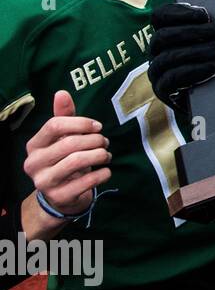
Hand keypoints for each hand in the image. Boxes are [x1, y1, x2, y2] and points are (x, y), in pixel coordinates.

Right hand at [23, 91, 109, 217]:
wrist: (62, 196)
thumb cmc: (65, 160)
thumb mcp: (63, 139)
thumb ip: (64, 117)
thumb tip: (62, 92)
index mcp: (33, 145)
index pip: (55, 126)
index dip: (81, 123)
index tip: (98, 126)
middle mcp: (33, 163)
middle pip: (69, 143)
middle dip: (94, 140)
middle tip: (105, 142)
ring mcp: (44, 182)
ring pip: (77, 161)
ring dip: (100, 155)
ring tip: (107, 155)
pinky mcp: (60, 197)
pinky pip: (87, 181)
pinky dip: (102, 173)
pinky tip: (106, 170)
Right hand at [148, 2, 214, 111]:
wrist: (211, 101)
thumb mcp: (214, 42)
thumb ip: (212, 27)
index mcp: (166, 34)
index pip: (160, 16)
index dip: (178, 11)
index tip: (204, 14)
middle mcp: (156, 52)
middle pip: (163, 35)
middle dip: (193, 31)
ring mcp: (157, 72)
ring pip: (167, 57)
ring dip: (197, 51)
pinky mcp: (162, 91)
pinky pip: (171, 79)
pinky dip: (194, 70)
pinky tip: (213, 67)